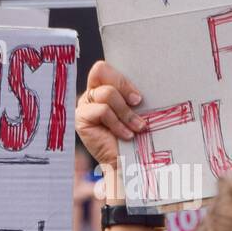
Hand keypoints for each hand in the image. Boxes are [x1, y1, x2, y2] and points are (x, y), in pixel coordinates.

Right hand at [76, 60, 145, 175]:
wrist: (127, 162)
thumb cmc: (135, 134)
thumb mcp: (137, 109)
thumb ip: (132, 95)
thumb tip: (150, 78)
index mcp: (102, 88)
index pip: (103, 68)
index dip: (121, 78)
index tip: (138, 96)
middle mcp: (91, 95)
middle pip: (101, 71)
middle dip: (124, 86)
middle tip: (138, 103)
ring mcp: (84, 107)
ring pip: (107, 94)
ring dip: (126, 112)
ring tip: (137, 126)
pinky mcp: (81, 119)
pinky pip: (102, 111)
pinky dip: (118, 123)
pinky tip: (126, 135)